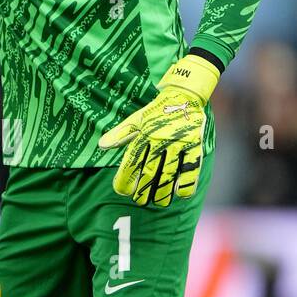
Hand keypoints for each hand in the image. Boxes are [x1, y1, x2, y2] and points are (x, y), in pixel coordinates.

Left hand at [98, 53, 219, 206]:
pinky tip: (180, 193)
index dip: (125, 178)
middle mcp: (161, 139)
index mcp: (144, 133)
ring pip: (169, 173)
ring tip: (159, 202)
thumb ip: (120, 134)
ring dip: (163, 191)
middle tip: (140, 201)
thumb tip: (101, 145)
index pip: (132, 161)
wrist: (185, 95)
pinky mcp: (195, 144)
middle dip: (143, 190)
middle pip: (149, 171)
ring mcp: (179, 143)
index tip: (122, 190)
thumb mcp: (136, 119)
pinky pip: (191, 168)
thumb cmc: (157, 110)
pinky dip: (186, 182)